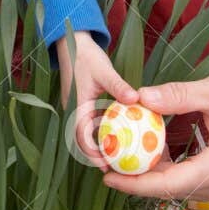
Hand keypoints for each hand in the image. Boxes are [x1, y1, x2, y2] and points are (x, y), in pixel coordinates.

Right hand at [56, 32, 137, 167]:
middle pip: (84, 140)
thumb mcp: (104, 70)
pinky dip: (103, 132)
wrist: (72, 42)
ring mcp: (78, 108)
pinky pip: (92, 124)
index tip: (105, 165)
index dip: (91, 153)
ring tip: (119, 157)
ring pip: (87, 133)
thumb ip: (118, 86)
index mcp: (78, 105)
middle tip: (117, 167)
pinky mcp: (83, 104)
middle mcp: (75, 110)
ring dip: (100, 145)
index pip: (82, 136)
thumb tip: (136, 100)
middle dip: (98, 155)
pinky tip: (118, 135)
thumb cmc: (87, 56)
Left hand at [99, 69, 208, 200]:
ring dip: (154, 174)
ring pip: (181, 188)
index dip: (135, 183)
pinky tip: (154, 151)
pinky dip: (171, 170)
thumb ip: (177, 96)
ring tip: (124, 155)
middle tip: (108, 162)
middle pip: (172, 191)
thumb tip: (140, 96)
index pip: (168, 185)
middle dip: (138, 179)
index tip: (107, 175)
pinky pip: (193, 181)